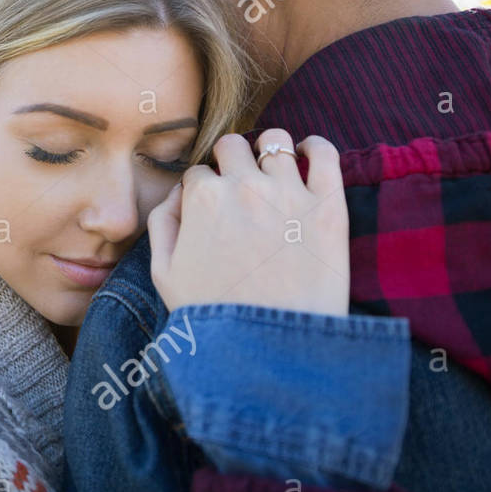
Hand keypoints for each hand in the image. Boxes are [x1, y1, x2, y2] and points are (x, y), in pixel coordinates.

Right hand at [148, 129, 348, 316]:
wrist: (270, 350)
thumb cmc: (213, 316)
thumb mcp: (164, 273)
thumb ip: (162, 222)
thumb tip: (178, 192)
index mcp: (203, 199)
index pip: (198, 172)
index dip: (203, 190)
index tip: (214, 208)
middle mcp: (245, 186)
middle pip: (232, 146)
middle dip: (231, 162)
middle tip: (240, 186)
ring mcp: (289, 193)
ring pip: (276, 141)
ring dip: (270, 152)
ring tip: (274, 172)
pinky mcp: (329, 207)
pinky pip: (326, 153)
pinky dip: (316, 147)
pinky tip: (309, 154)